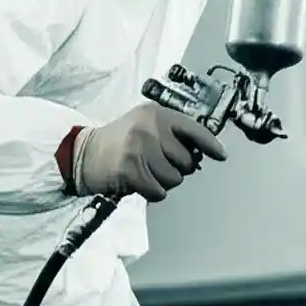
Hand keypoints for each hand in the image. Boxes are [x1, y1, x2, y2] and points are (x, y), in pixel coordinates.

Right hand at [75, 102, 226, 200]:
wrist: (84, 153)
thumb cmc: (119, 141)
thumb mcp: (145, 125)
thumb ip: (170, 133)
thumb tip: (201, 152)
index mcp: (157, 114)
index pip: (194, 129)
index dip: (211, 144)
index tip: (221, 155)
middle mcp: (150, 127)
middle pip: (187, 160)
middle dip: (178, 168)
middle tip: (159, 165)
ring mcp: (140, 148)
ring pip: (174, 178)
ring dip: (164, 181)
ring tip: (147, 172)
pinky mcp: (130, 170)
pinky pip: (159, 191)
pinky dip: (153, 192)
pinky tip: (141, 183)